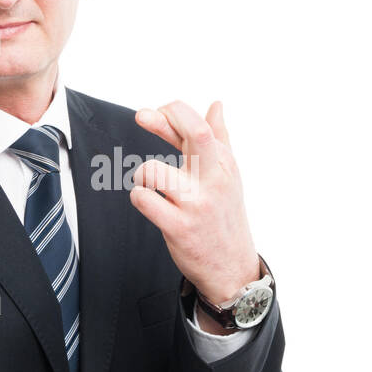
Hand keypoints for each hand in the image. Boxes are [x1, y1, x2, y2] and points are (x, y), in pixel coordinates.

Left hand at [129, 100, 260, 303]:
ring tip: (149, 185)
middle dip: (163, 118)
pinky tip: (149, 204)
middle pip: (196, 134)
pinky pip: (144, 201)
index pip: (198, 125)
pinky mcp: (179, 228)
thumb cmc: (225, 216)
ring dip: (141, 174)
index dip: (171, 112)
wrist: (232, 266)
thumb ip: (219, 138)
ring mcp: (196, 204)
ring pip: (153, 170)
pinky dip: (139, 198)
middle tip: (142, 117)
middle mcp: (213, 180)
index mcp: (223, 163)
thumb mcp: (227, 175)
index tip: (152, 113)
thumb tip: (217, 105)